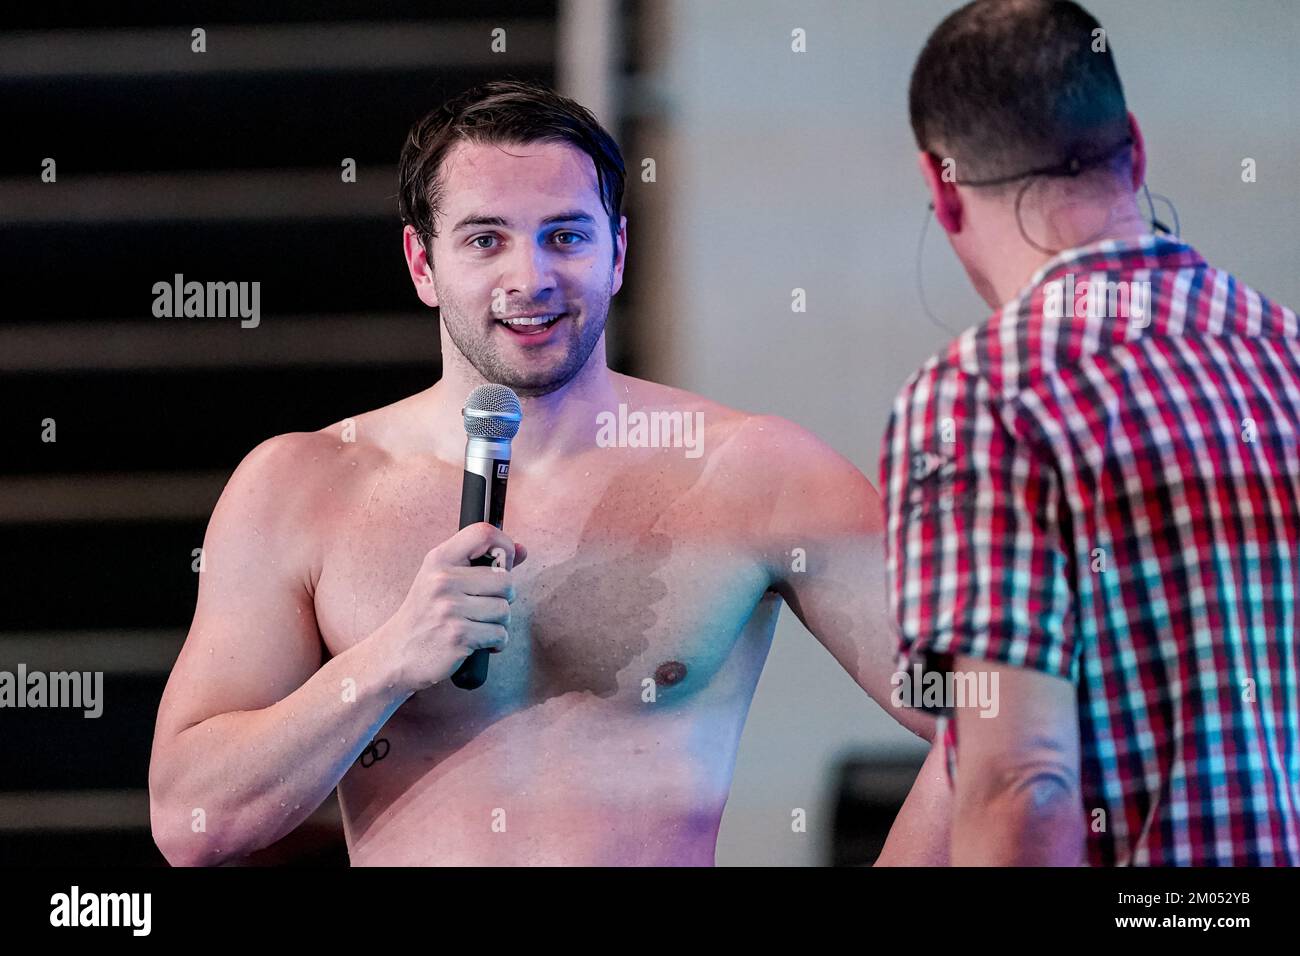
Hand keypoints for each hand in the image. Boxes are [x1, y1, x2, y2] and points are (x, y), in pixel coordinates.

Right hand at [376, 523, 526, 692]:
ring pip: (504, 610)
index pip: (482, 533)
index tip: (503, 563)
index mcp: (439, 560)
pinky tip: (478, 642)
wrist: (396, 654)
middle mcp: (442, 581)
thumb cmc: (425, 615)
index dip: (504, 546)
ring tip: (477, 625)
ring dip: (499, 623)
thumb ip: (482, 562)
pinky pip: (500, 635)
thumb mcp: (444, 579)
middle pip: (505, 580)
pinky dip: (496, 642)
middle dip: (504, 598)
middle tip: (484, 607)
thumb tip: (522, 550)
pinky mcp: (458, 636)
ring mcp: (449, 609)